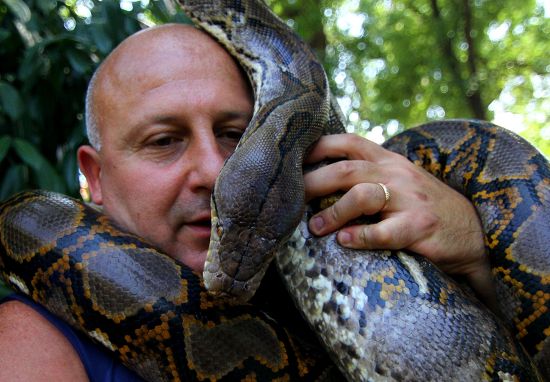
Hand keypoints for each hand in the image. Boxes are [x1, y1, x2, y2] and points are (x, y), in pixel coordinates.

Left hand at [304, 133, 495, 308]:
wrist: (474, 231)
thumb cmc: (424, 206)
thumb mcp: (399, 180)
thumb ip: (369, 173)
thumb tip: (321, 175)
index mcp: (389, 160)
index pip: (349, 142)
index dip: (318, 147)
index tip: (292, 159)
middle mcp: (397, 174)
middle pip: (346, 170)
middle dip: (312, 182)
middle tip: (289, 198)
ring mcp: (410, 200)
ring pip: (362, 196)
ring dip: (332, 212)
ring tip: (314, 227)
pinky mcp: (420, 228)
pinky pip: (385, 232)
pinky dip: (361, 236)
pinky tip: (345, 241)